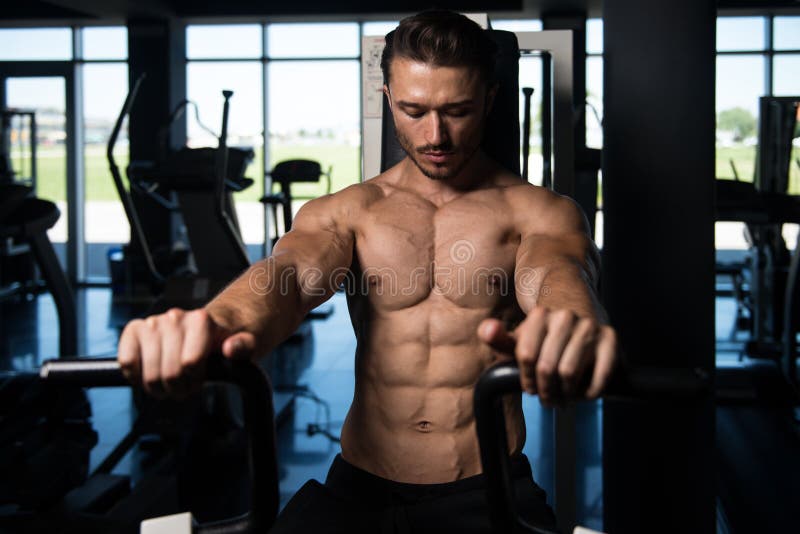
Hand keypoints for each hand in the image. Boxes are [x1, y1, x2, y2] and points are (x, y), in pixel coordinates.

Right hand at [117, 308, 256, 397]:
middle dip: (178, 388)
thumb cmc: (226, 337)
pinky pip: (126, 361)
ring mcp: (153, 322)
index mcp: (200, 320)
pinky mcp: (135, 329)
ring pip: (148, 373)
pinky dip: (135, 376)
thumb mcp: (247, 342)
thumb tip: (230, 349)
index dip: (195, 381)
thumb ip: (243, 346)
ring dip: (159, 387)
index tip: (200, 381)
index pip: (189, 364)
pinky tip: (149, 374)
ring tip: (170, 383)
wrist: (210, 324)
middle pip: (170, 373)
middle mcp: (174, 317)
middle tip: (184, 387)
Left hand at [477, 307, 617, 404]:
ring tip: (563, 397)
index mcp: (540, 315)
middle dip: (545, 391)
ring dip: (566, 394)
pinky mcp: (611, 338)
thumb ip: (499, 339)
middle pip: (547, 367)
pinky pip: (599, 375)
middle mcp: (565, 316)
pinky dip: (590, 392)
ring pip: (569, 372)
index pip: (526, 357)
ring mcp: (590, 326)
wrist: (579, 314)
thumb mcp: (520, 339)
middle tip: (548, 398)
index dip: (527, 380)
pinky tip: (584, 393)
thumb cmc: (545, 336)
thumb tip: (487, 330)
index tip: (531, 388)